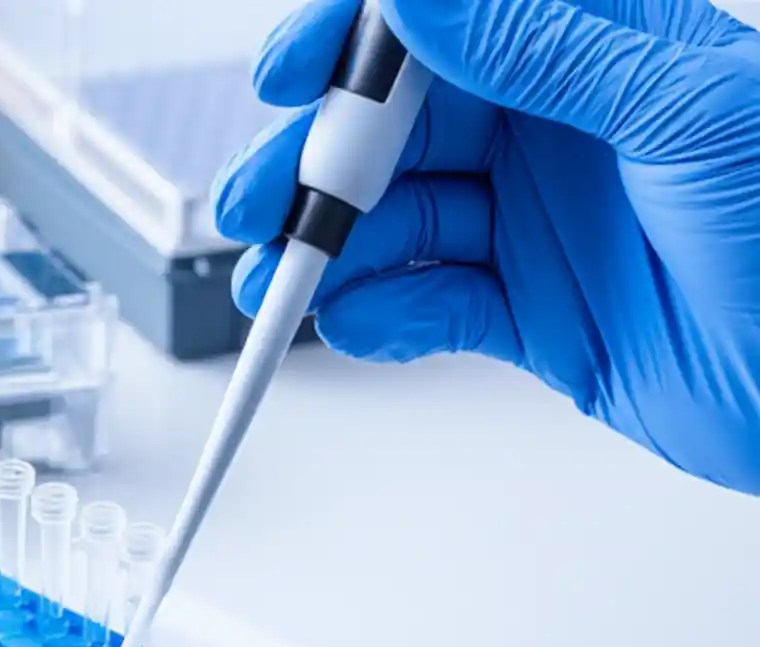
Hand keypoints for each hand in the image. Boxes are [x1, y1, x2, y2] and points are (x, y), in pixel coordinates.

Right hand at [213, 0, 759, 491]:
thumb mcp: (683, 114)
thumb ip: (542, 47)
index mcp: (585, 53)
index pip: (436, 25)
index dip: (351, 41)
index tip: (290, 72)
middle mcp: (545, 128)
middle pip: (390, 128)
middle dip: (312, 164)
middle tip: (261, 201)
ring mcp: (528, 220)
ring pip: (393, 220)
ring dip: (329, 250)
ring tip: (284, 283)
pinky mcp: (522, 305)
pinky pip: (426, 300)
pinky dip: (383, 315)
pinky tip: (363, 321)